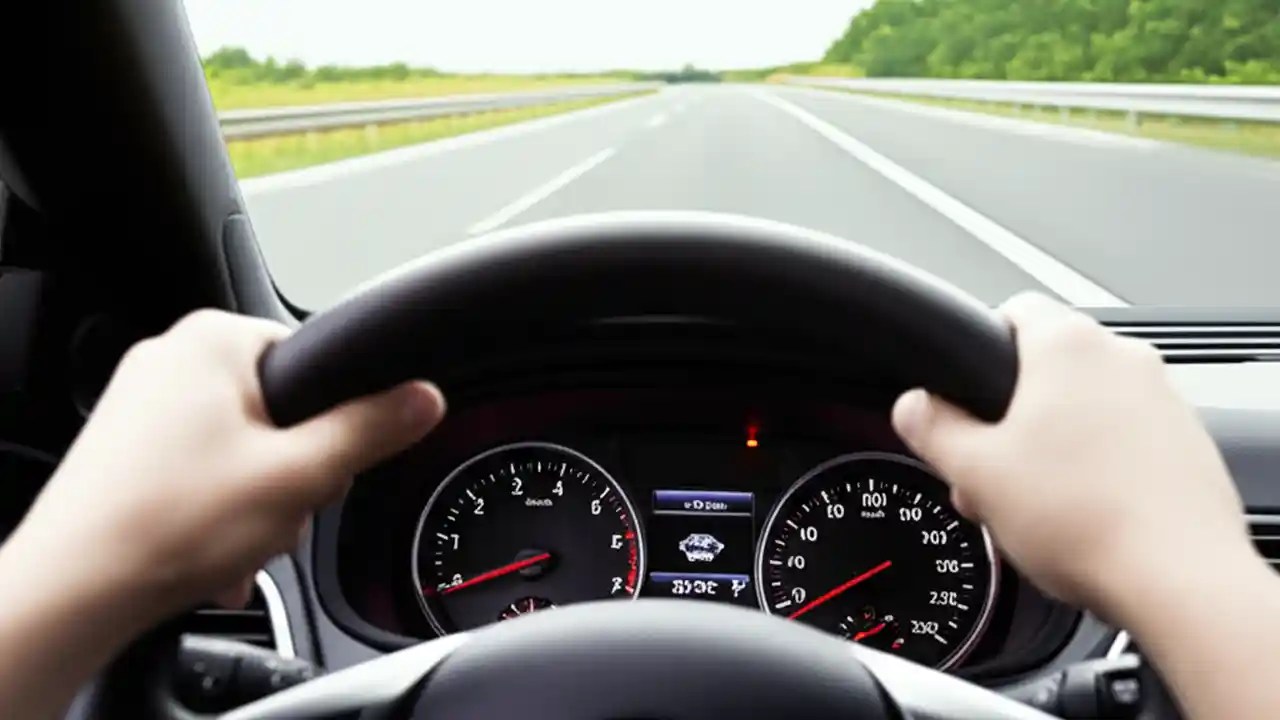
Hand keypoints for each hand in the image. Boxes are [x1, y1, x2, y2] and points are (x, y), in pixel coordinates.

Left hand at [7, 310, 445, 624]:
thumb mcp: (300, 475)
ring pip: (244, 449)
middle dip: (292, 473)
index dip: (335, 422)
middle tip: (278, 510)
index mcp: (215, 340)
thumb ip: (371, 430)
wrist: (73, 591)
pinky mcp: (127, 447)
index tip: (323, 465)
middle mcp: (173, 358)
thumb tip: (425, 397)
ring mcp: (143, 403)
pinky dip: (218, 510)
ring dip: (258, 502)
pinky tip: (213, 550)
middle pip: (282, 411)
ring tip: (237, 539)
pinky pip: (202, 470)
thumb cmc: (169, 523)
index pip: (315, 361)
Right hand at [891, 293, 1255, 620]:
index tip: (961, 395)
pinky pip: (1125, 440)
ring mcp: (1164, 400)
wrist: (1177, 579)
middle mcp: (1123, 358)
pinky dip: (1098, 465)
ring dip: (1052, 443)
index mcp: (1067, 345)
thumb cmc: (1084, 519)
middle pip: (1046, 369)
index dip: (974, 352)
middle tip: (988, 469)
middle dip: (1009, 415)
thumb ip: (932, 427)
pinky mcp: (1187, 444)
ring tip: (1031, 503)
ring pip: (1085, 406)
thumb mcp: (976, 471)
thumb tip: (912, 406)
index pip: (1010, 310)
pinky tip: (1078, 514)